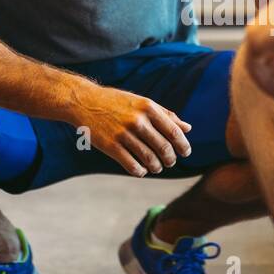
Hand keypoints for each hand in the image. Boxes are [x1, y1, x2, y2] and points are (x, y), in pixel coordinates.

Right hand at [71, 86, 191, 176]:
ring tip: (157, 167)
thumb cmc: (117, 102)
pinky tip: (141, 170)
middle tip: (170, 162)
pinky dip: (140, 171)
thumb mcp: (143, 103)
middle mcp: (137, 120)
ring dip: (156, 167)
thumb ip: (166, 115)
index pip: (173, 131)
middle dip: (170, 159)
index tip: (186, 153)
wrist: (84, 102)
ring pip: (149, 159)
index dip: (183, 145)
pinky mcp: (110, 146)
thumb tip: (188, 128)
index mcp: (148, 107)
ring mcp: (123, 134)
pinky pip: (131, 165)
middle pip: (163, 147)